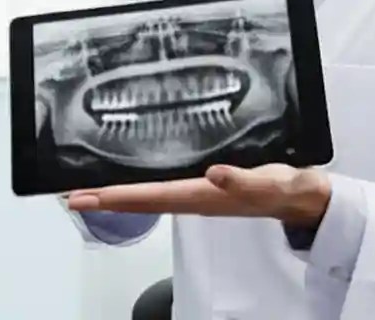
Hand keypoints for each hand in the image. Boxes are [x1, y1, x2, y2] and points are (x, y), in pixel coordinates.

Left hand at [65, 164, 331, 227]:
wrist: (303, 199)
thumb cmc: (285, 189)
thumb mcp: (269, 181)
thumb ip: (242, 178)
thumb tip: (213, 174)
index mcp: (202, 195)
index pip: (147, 197)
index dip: (113, 197)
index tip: (82, 198)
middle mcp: (194, 197)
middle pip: (139, 200)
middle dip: (104, 199)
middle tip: (70, 198)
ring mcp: (197, 194)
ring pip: (148, 196)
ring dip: (118, 194)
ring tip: (90, 192)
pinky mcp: (204, 187)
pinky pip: (163, 187)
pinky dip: (139, 185)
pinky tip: (129, 181)